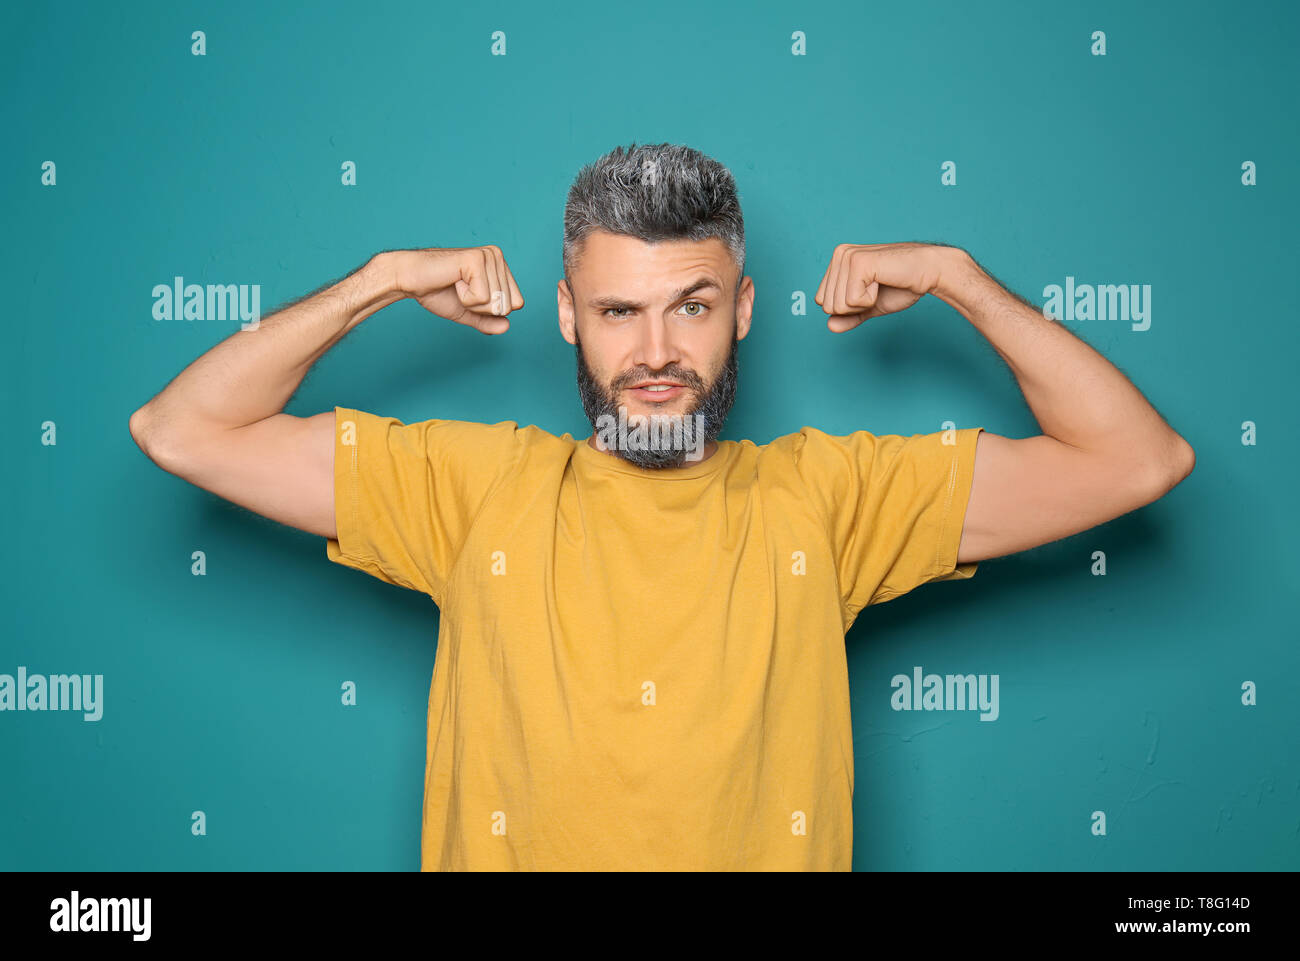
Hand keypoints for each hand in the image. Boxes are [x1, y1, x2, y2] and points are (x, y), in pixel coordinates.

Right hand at [393, 246, 524, 333]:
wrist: (409, 280)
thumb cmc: (437, 291)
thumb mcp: (468, 311)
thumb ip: (488, 321)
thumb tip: (507, 327)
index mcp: (499, 266)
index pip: (516, 303)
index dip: (490, 310)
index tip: (469, 295)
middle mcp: (497, 257)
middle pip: (507, 305)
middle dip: (481, 308)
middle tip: (460, 291)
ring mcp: (488, 256)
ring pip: (496, 303)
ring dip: (471, 303)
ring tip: (456, 285)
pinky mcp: (476, 259)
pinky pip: (482, 298)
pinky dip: (465, 298)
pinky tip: (453, 281)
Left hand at [814, 242, 955, 332]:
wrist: (928, 273)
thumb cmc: (901, 286)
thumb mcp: (869, 306)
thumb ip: (849, 316)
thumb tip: (830, 326)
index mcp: (838, 261)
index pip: (822, 302)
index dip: (848, 308)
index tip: (870, 292)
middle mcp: (839, 254)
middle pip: (828, 306)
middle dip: (855, 308)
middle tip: (877, 289)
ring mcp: (847, 256)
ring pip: (838, 306)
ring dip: (864, 303)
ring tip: (880, 284)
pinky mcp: (858, 262)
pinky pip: (852, 301)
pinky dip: (870, 300)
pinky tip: (882, 282)